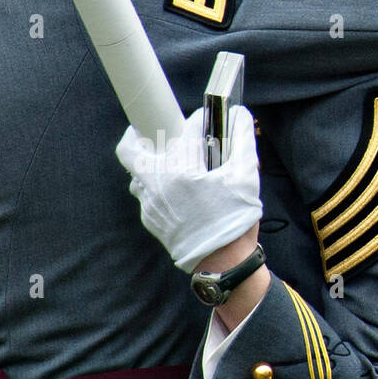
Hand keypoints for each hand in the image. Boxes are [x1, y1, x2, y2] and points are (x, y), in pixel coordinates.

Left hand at [115, 105, 261, 271]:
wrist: (223, 263)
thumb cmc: (237, 218)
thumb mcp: (247, 177)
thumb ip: (243, 140)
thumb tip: (241, 115)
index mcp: (183, 169)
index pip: (185, 129)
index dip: (198, 120)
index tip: (204, 120)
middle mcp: (159, 183)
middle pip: (130, 148)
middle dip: (136, 134)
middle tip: (149, 130)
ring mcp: (150, 203)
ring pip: (135, 173)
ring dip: (147, 163)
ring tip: (165, 161)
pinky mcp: (149, 218)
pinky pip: (144, 194)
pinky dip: (155, 186)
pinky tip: (172, 189)